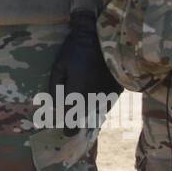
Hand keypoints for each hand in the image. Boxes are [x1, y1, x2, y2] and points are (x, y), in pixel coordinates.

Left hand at [47, 10, 122, 128]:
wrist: (101, 37)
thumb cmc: (76, 49)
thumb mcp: (60, 65)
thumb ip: (55, 86)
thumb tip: (54, 103)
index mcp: (78, 92)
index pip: (72, 115)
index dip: (68, 127)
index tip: (66, 134)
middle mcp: (94, 97)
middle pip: (84, 116)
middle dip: (77, 124)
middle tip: (71, 131)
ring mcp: (107, 94)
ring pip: (97, 111)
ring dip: (89, 115)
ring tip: (82, 118)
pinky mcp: (117, 89)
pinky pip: (107, 102)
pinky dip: (100, 105)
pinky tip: (96, 105)